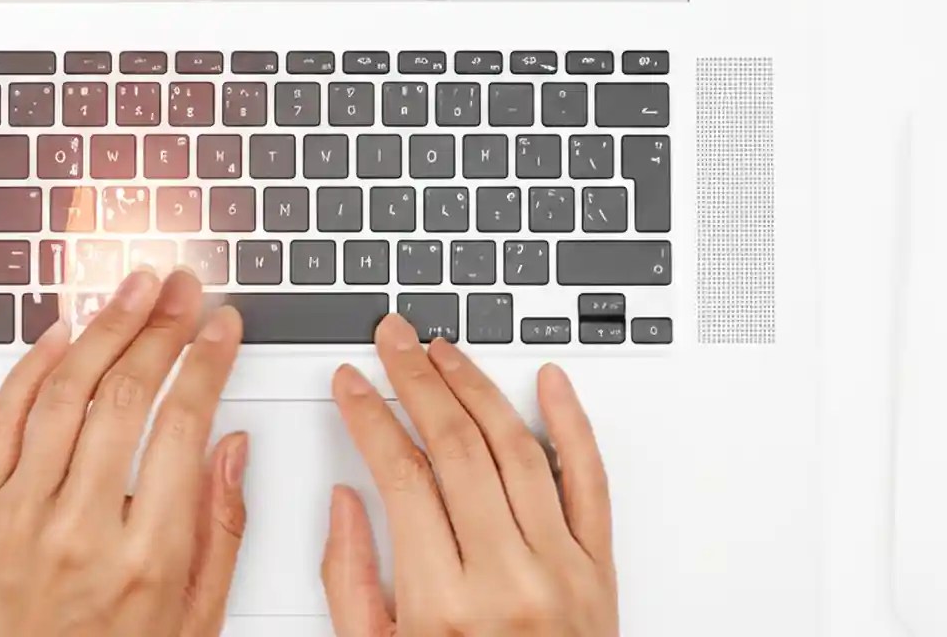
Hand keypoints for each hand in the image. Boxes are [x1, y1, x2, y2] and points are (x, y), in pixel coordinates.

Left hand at [0, 270, 248, 636]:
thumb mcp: (194, 618)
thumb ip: (220, 528)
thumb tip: (232, 447)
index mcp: (146, 557)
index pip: (182, 424)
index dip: (207, 361)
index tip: (222, 328)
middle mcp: (79, 530)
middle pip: (125, 395)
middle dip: (160, 327)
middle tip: (180, 290)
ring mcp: (20, 517)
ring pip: (63, 394)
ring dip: (102, 328)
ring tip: (130, 290)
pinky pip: (1, 421)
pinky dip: (31, 368)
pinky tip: (62, 336)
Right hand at [323, 314, 617, 636]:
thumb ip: (353, 583)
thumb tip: (347, 502)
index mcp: (443, 607)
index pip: (400, 475)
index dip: (369, 416)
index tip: (351, 385)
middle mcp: (508, 580)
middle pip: (456, 447)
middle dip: (416, 379)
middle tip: (392, 340)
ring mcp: (562, 570)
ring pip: (517, 448)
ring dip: (476, 386)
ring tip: (445, 350)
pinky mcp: (599, 570)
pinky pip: (590, 481)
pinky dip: (572, 424)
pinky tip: (549, 383)